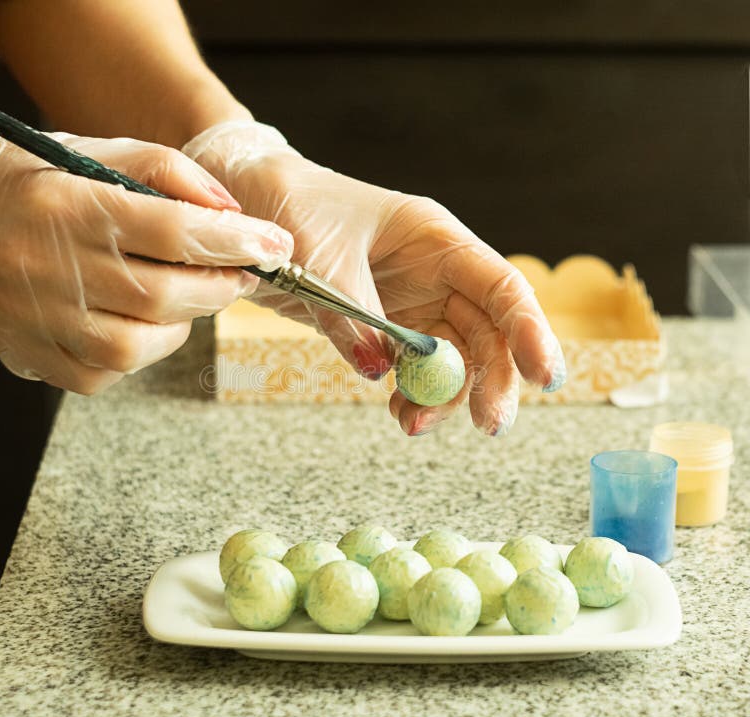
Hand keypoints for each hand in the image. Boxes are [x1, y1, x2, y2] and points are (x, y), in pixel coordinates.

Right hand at [0, 125, 292, 392]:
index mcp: (67, 206)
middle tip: (241, 272)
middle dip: (221, 286)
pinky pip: (105, 373)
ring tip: (189, 297)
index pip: (172, 230)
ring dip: (183, 323)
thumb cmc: (24, 182)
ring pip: (139, 345)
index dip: (235, 242)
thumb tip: (230, 210)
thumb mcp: (89, 150)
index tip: (275, 246)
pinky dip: (140, 352)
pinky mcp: (32, 357)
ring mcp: (38, 320)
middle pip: (165, 294)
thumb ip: (165, 171)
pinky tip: (141, 322)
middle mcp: (49, 266)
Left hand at [184, 121, 564, 435]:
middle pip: (485, 332)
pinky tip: (398, 410)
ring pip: (453, 360)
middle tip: (488, 425)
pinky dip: (411, 394)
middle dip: (491, 380)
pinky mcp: (389, 329)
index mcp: (434, 238)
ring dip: (443, 398)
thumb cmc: (291, 210)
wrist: (250, 215)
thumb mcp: (320, 260)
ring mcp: (415, 304)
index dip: (530, 330)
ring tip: (411, 424)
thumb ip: (352, 317)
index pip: (500, 285)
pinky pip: (414, 370)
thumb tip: (379, 370)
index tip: (546, 376)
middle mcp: (436, 273)